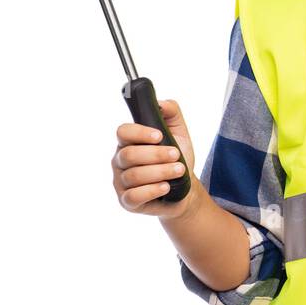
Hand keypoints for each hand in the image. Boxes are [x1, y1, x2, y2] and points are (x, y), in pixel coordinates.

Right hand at [111, 98, 199, 217]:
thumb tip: (159, 103)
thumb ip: (170, 112)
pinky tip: (165, 187)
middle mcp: (120, 161)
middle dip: (156, 155)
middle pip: (129, 155)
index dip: (140, 133)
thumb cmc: (177, 159)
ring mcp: (121, 182)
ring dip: (160, 172)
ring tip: (179, 170)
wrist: (185, 189)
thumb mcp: (179, 132)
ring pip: (134, 175)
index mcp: (128, 142)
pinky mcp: (127, 201)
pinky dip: (151, 190)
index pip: (123, 132)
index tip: (159, 136)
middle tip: (176, 155)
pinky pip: (133, 196)